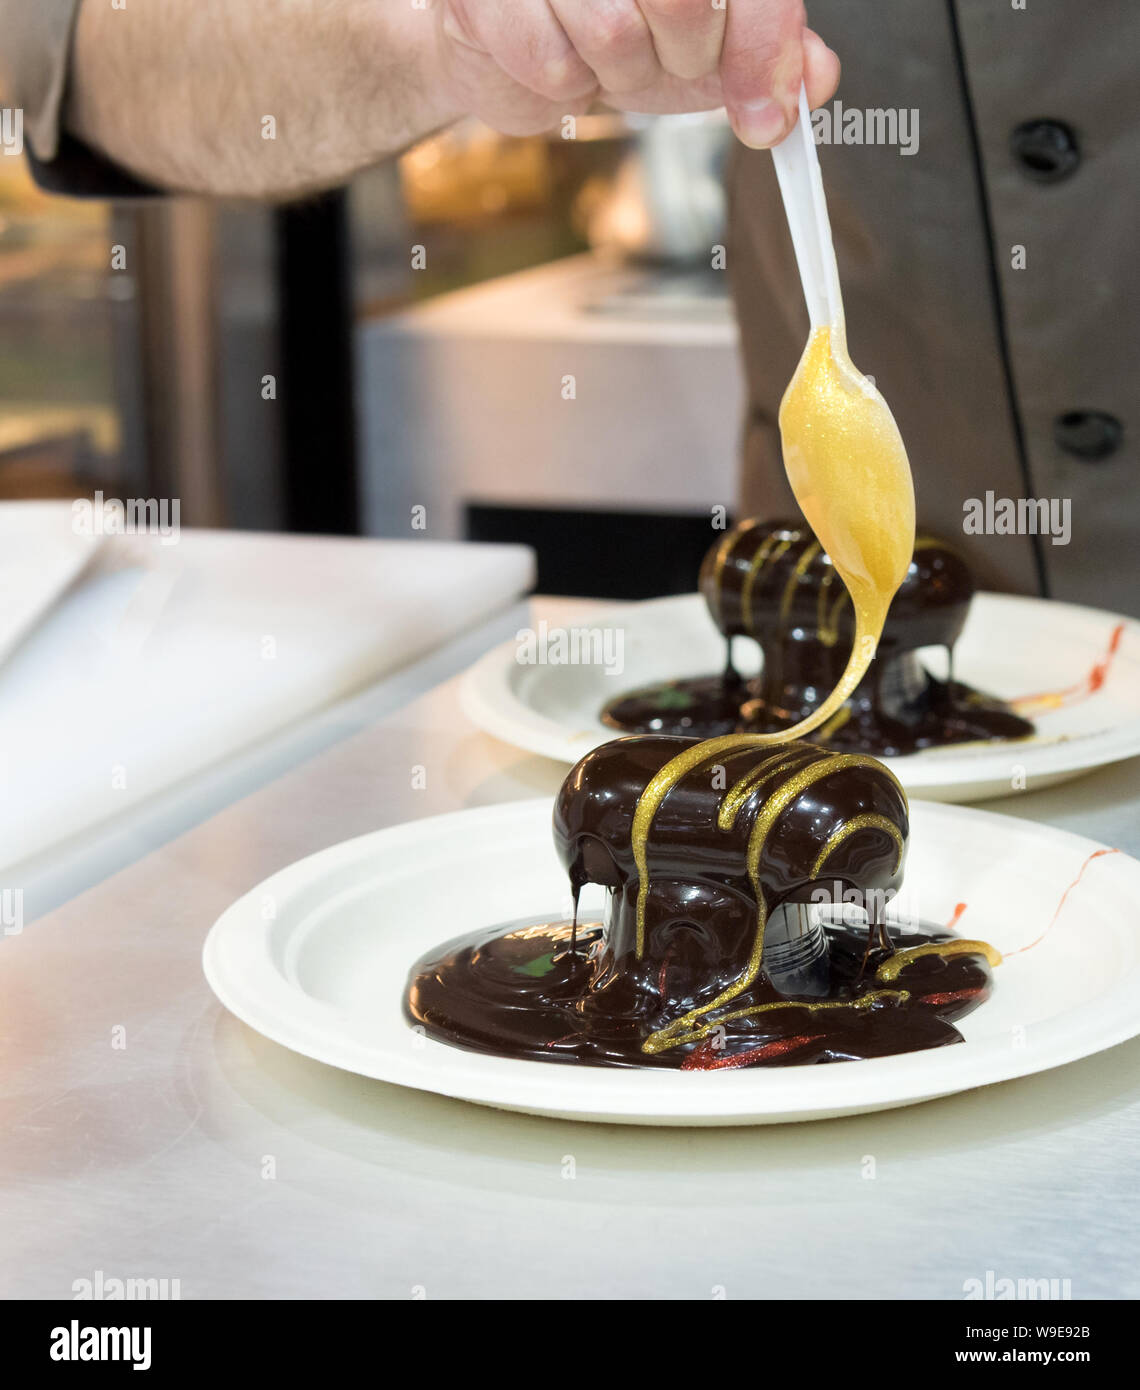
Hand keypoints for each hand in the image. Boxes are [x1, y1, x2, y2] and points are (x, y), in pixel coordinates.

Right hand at [436, 0, 839, 147]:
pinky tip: (556, 57)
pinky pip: (551, 62)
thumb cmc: (604, 27)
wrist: (504, 38)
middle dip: (684, 58)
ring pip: (614, 34)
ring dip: (615, 74)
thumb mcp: (702, 43)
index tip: (769, 119)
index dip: (766, 50)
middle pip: (685, 3)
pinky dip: (560, 85)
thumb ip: (765, 53)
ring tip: (599, 55)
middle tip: (660, 57)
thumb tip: (817, 77)